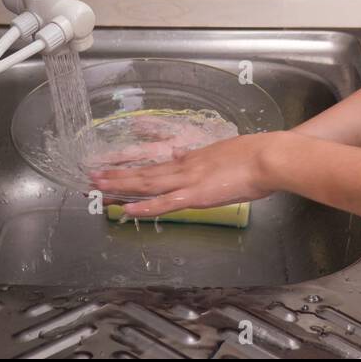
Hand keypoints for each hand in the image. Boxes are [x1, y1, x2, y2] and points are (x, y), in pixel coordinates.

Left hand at [87, 132, 282, 217]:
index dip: (135, 170)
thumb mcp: (223, 153)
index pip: (157, 167)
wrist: (267, 157)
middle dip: (118, 176)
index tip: (117, 171)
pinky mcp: (197, 194)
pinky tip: (127, 208)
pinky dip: (145, 206)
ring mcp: (189, 180)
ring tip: (98, 187)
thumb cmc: (254, 156)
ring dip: (122, 186)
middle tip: (93, 177)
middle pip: (145, 174)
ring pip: (148, 184)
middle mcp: (185, 167)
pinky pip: (165, 202)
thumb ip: (202, 158)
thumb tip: (181, 156)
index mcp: (193, 159)